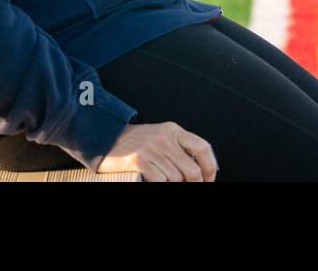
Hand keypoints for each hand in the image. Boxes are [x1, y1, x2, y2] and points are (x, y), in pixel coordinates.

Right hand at [94, 122, 217, 181]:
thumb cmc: (136, 143)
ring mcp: (152, 148)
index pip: (202, 148)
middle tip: (189, 188)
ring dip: (174, 186)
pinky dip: (161, 185)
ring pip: (176, 178)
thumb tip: (199, 171)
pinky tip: (155, 182)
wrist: (107, 138)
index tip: (208, 180)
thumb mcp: (161, 138)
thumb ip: (178, 149)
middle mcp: (165, 137)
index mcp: (174, 131)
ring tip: (168, 183)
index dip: (210, 168)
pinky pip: (160, 180)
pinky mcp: (139, 160)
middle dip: (194, 185)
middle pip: (191, 170)